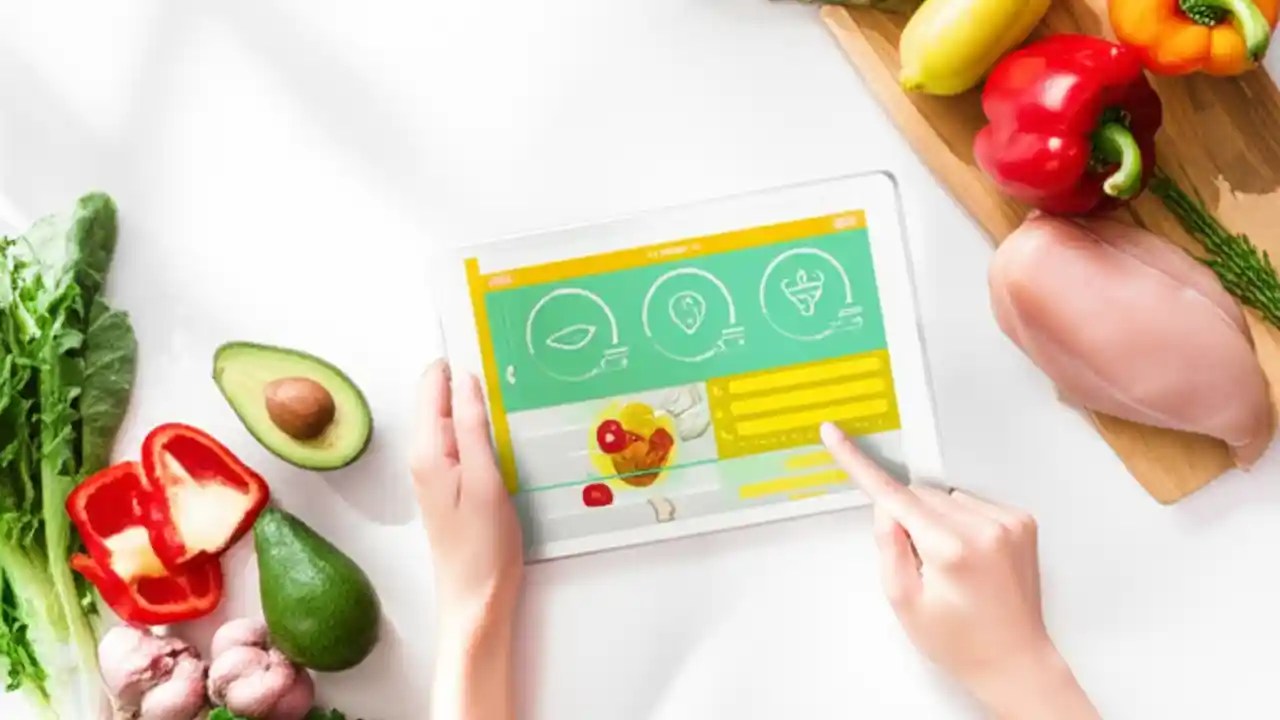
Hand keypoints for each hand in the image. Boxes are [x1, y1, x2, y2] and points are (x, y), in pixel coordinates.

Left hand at [412, 360, 521, 719]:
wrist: (476, 600)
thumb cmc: (483, 546)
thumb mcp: (484, 479)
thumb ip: (472, 426)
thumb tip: (466, 375)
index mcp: (428, 449)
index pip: (434, 382)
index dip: (459, 358)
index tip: (493, 338)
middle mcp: (427, 454)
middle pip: (443, 396)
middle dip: (472, 375)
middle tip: (514, 359)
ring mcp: (439, 469)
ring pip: (456, 417)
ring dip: (481, 401)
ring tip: (518, 385)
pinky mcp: (454, 483)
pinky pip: (465, 439)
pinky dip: (484, 426)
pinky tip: (511, 425)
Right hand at [820, 423, 1097, 719]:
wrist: (1014, 661)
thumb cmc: (960, 641)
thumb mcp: (904, 600)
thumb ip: (887, 545)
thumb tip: (885, 506)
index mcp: (951, 549)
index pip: (893, 495)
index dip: (859, 463)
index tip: (836, 434)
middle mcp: (984, 528)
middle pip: (921, 496)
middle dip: (911, 521)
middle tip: (923, 566)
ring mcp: (1009, 522)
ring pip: (947, 498)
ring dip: (940, 522)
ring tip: (954, 567)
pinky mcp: (1023, 521)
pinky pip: (973, 504)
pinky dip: (964, 524)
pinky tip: (973, 558)